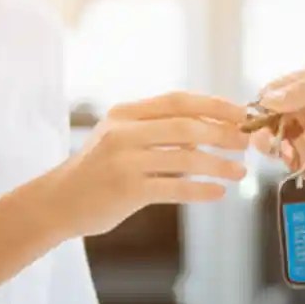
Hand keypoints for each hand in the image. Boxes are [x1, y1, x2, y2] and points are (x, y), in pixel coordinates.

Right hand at [50, 92, 248, 237]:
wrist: (58, 202)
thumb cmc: (97, 172)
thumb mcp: (120, 140)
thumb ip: (158, 133)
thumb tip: (208, 133)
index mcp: (126, 113)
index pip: (178, 101)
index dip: (214, 105)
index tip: (240, 114)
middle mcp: (124, 132)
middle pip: (187, 126)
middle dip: (223, 134)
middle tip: (246, 144)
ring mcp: (124, 160)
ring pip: (186, 158)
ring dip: (218, 165)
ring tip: (240, 172)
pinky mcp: (127, 190)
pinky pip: (175, 188)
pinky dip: (201, 190)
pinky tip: (218, 192)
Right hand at [254, 68, 304, 184]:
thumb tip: (268, 97)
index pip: (274, 94)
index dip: (262, 102)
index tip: (254, 111)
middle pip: (270, 122)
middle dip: (261, 128)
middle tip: (261, 135)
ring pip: (278, 145)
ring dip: (273, 146)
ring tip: (280, 146)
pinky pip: (296, 166)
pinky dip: (291, 162)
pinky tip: (297, 156)